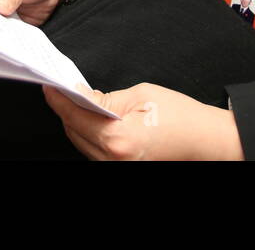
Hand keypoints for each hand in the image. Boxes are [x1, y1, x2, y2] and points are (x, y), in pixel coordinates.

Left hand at [42, 83, 244, 159]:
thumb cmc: (181, 117)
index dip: (58, 99)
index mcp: (117, 140)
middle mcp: (114, 160)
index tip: (49, 85)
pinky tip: (92, 119)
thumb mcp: (141, 95)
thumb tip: (81, 96)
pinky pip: (95, 152)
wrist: (205, 141)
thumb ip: (106, 99)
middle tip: (60, 88)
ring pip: (82, 144)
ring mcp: (117, 169)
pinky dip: (89, 134)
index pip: (74, 116)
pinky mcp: (122, 169)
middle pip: (74, 132)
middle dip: (65, 109)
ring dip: (76, 122)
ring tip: (76, 100)